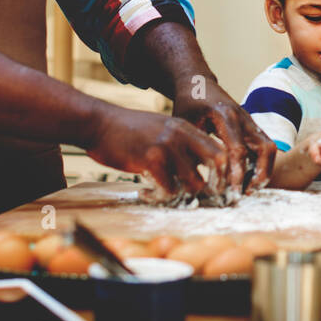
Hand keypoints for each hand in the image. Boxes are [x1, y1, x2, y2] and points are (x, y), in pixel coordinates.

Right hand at [85, 107, 226, 201]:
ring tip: (163, 193)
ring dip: (181, 194)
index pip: (219, 150)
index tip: (215, 187)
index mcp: (185, 128)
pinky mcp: (151, 159)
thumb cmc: (126, 130)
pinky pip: (168, 190)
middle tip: (194, 197)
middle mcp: (181, 135)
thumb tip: (196, 168)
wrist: (98, 123)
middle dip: (211, 185)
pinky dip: (158, 197)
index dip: (222, 172)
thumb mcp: (160, 128)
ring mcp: (168, 146)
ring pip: (193, 182)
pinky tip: (145, 192)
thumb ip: (180, 144)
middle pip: (217, 164)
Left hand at [173, 76, 275, 191]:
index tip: (231, 191)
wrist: (198, 82)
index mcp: (226, 116)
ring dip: (264, 169)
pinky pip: (264, 146)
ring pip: (269, 147)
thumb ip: (192, 146)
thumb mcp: (184, 123)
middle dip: (261, 173)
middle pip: (265, 148)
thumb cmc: (188, 103)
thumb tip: (193, 179)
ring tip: (249, 188)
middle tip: (246, 192)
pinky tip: (247, 178)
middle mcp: (244, 118)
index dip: (237, 173)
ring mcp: (251, 121)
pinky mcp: (252, 126)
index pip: (238, 150)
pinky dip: (261, 163)